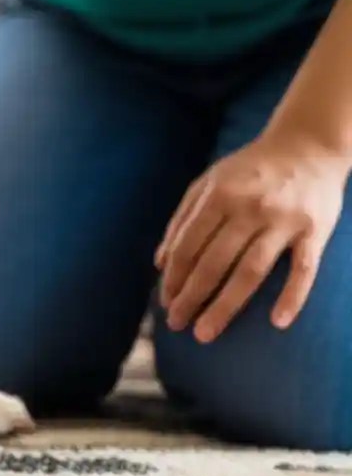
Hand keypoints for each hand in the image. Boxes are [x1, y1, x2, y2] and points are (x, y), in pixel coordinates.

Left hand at [156, 136, 349, 342]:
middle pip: (214, 263)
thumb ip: (182, 220)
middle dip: (191, 297)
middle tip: (176, 324)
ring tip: (205, 332)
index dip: (174, 277)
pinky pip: (303, 269)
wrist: (310, 143)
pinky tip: (278, 322)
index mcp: (219, 196)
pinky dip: (292, 296)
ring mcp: (283, 220)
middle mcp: (249, 208)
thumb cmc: (251, 168)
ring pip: (250, 271)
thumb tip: (159, 263)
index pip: (189, 246)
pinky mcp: (315, 230)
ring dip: (225, 306)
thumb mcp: (208, 182)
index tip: (165, 302)